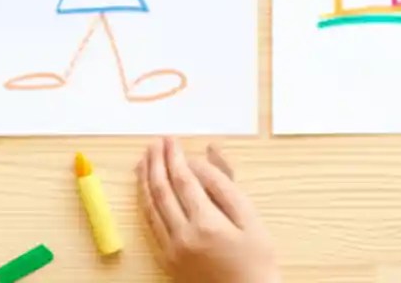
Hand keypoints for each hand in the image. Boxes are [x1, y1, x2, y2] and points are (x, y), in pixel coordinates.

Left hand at [137, 138, 279, 282]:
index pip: (183, 180)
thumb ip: (226, 185)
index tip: (172, 140)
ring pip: (151, 207)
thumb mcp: (251, 219)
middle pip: (162, 190)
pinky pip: (150, 225)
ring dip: (145, 180)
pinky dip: (145, 204)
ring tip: (144, 160)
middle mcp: (183, 236)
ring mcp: (172, 250)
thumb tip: (205, 157)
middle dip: (157, 162)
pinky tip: (145, 190)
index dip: (175, 157)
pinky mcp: (167, 260)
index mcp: (206, 223)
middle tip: (156, 143)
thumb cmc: (256, 261)